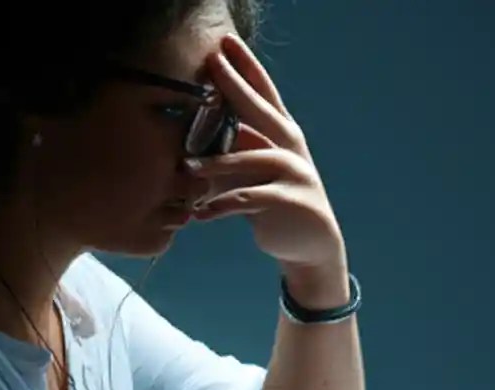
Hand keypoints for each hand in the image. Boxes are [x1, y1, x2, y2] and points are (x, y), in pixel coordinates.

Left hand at [186, 33, 346, 276]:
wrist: (309, 243)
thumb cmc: (272, 200)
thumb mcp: (250, 172)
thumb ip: (228, 150)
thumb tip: (185, 132)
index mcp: (282, 135)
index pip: (264, 94)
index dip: (247, 68)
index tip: (226, 42)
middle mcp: (291, 148)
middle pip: (262, 111)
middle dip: (236, 85)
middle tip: (212, 63)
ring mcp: (295, 173)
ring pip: (251, 159)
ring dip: (216, 163)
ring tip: (186, 168)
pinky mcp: (291, 201)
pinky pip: (248, 199)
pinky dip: (220, 206)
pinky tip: (199, 213)